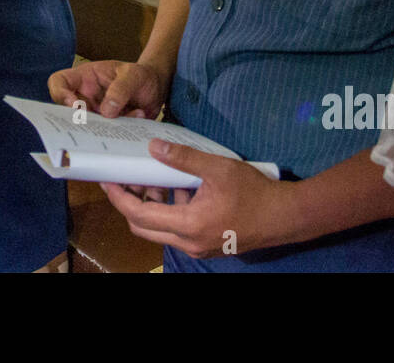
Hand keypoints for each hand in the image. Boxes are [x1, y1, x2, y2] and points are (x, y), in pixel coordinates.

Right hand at [48, 59, 167, 119]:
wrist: (157, 89)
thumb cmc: (141, 76)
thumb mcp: (134, 75)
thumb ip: (121, 88)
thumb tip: (107, 111)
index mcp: (85, 78)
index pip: (59, 82)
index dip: (60, 94)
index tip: (74, 106)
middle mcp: (86, 98)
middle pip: (67, 112)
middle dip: (80, 120)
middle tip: (99, 122)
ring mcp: (96, 115)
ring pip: (87, 128)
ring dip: (106, 126)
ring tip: (126, 116)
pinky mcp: (108, 129)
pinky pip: (106, 136)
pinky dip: (122, 131)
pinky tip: (138, 115)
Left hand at [100, 141, 291, 258]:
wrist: (286, 217)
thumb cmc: (254, 192)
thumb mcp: (217, 168)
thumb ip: (183, 158)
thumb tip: (153, 147)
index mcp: (188, 225)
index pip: (140, 215)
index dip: (120, 198)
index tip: (107, 181)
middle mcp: (188, 243)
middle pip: (144, 227)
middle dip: (131, 202)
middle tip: (125, 178)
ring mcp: (197, 247)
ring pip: (161, 229)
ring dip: (153, 206)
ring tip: (154, 177)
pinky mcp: (206, 245)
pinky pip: (177, 229)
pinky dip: (171, 210)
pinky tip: (181, 187)